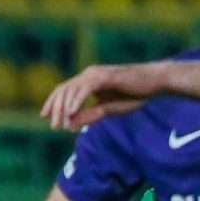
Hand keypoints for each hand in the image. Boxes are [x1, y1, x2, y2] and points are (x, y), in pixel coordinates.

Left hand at [41, 62, 169, 131]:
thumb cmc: (134, 95)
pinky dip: (77, 101)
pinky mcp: (103, 77)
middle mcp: (88, 75)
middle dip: (55, 109)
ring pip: (72, 90)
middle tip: (53, 126)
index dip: (52, 103)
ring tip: (61, 123)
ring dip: (64, 108)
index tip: (45, 117)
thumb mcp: (108, 109)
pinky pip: (85, 89)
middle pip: (63, 90)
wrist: (154, 83)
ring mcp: (95, 74)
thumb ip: (89, 115)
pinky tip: (72, 113)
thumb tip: (70, 125)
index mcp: (88, 81)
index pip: (64, 90)